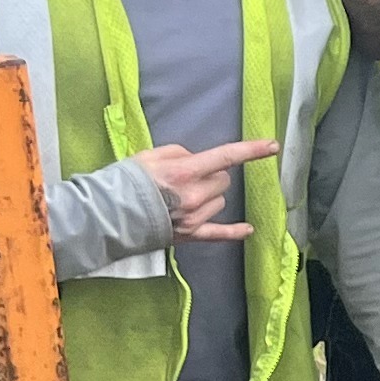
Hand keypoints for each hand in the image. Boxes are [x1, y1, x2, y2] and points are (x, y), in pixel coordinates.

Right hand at [130, 135, 275, 241]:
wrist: (106, 215)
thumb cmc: (126, 181)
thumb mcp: (151, 155)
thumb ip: (179, 154)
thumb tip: (195, 160)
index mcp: (185, 172)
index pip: (226, 157)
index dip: (251, 151)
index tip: (272, 146)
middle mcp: (194, 195)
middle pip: (223, 181)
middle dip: (211, 176)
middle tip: (188, 177)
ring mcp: (194, 217)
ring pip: (219, 201)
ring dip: (209, 196)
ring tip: (182, 198)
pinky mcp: (189, 234)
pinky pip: (218, 233)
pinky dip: (234, 231)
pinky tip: (249, 230)